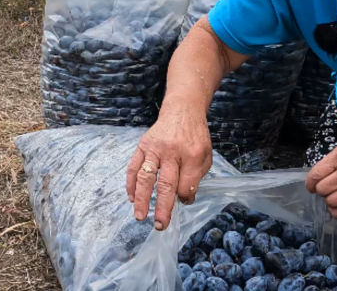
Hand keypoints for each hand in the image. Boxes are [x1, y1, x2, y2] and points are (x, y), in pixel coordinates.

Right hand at [125, 106, 212, 230]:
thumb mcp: (206, 155)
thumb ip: (196, 177)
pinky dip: (131, 184)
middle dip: (162, 207)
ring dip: (141, 199)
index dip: (184, 197)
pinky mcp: (142, 146)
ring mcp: (155, 148)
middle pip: (166, 184)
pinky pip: (133, 167)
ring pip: (145, 177)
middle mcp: (172, 152)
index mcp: (192, 154)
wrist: (183, 111)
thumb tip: (185, 199)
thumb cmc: (195, 137)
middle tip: (160, 225)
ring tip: (140, 216)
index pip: (186, 184)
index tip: (183, 201)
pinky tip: (131, 198)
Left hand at [306, 137, 336, 218]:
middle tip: (325, 187)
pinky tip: (336, 207)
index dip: (309, 183)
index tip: (311, 185)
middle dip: (320, 190)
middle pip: (322, 189)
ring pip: (331, 201)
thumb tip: (318, 174)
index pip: (316, 174)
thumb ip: (331, 159)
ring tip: (332, 195)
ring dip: (328, 200)